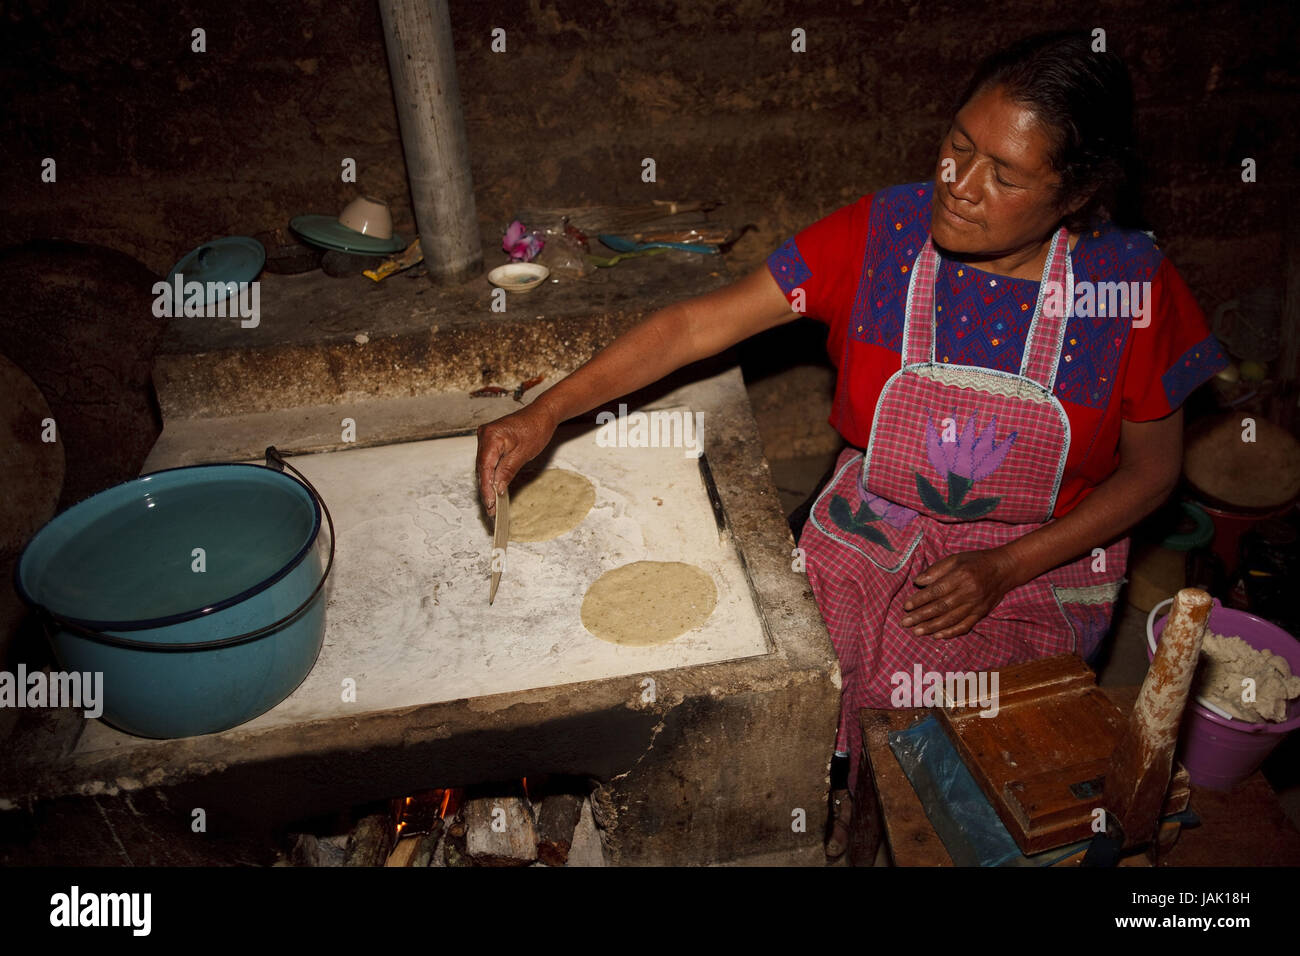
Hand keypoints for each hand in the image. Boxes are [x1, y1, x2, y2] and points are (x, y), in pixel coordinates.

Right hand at [476, 401, 558, 515]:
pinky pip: (488, 460)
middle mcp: (484, 435)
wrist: (542, 414)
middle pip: (482, 468)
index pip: (485, 467)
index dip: (486, 488)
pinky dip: (492, 473)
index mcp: (491, 436)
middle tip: (491, 509)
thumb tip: (497, 488)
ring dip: (488, 483)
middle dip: (487, 489)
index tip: (490, 504)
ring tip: (493, 503)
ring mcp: (486, 437)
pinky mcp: (490, 440)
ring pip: (484, 465)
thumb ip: (507, 471)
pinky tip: (495, 487)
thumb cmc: (536, 428)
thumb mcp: (523, 454)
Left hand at [899, 547, 1018, 639]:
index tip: (906, 606)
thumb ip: (936, 570)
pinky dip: (950, 632)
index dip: (920, 599)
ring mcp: (976, 605)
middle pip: (941, 607)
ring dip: (932, 627)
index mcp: (960, 576)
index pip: (936, 590)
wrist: (1005, 569)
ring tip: (916, 632)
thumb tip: (918, 582)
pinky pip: (964, 626)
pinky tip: (937, 636)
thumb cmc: (976, 561)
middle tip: (905, 623)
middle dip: (921, 616)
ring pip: (951, 619)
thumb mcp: (956, 558)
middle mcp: (968, 592)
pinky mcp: (981, 613)